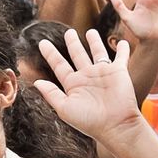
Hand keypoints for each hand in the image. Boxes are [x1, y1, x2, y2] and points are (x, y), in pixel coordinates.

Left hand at [33, 28, 140, 144]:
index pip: (59, 65)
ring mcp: (103, 73)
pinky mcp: (119, 72)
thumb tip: (36, 82)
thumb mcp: (64, 108)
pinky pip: (120, 57)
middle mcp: (87, 77)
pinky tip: (122, 42)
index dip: (50, 54)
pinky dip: (122, 50)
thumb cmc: (89, 120)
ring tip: (90, 32)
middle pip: (77, 55)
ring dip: (95, 42)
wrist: (115, 125)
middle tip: (68, 32)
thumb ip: (51, 94)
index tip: (42, 43)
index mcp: (73, 84)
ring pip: (97, 52)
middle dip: (72, 43)